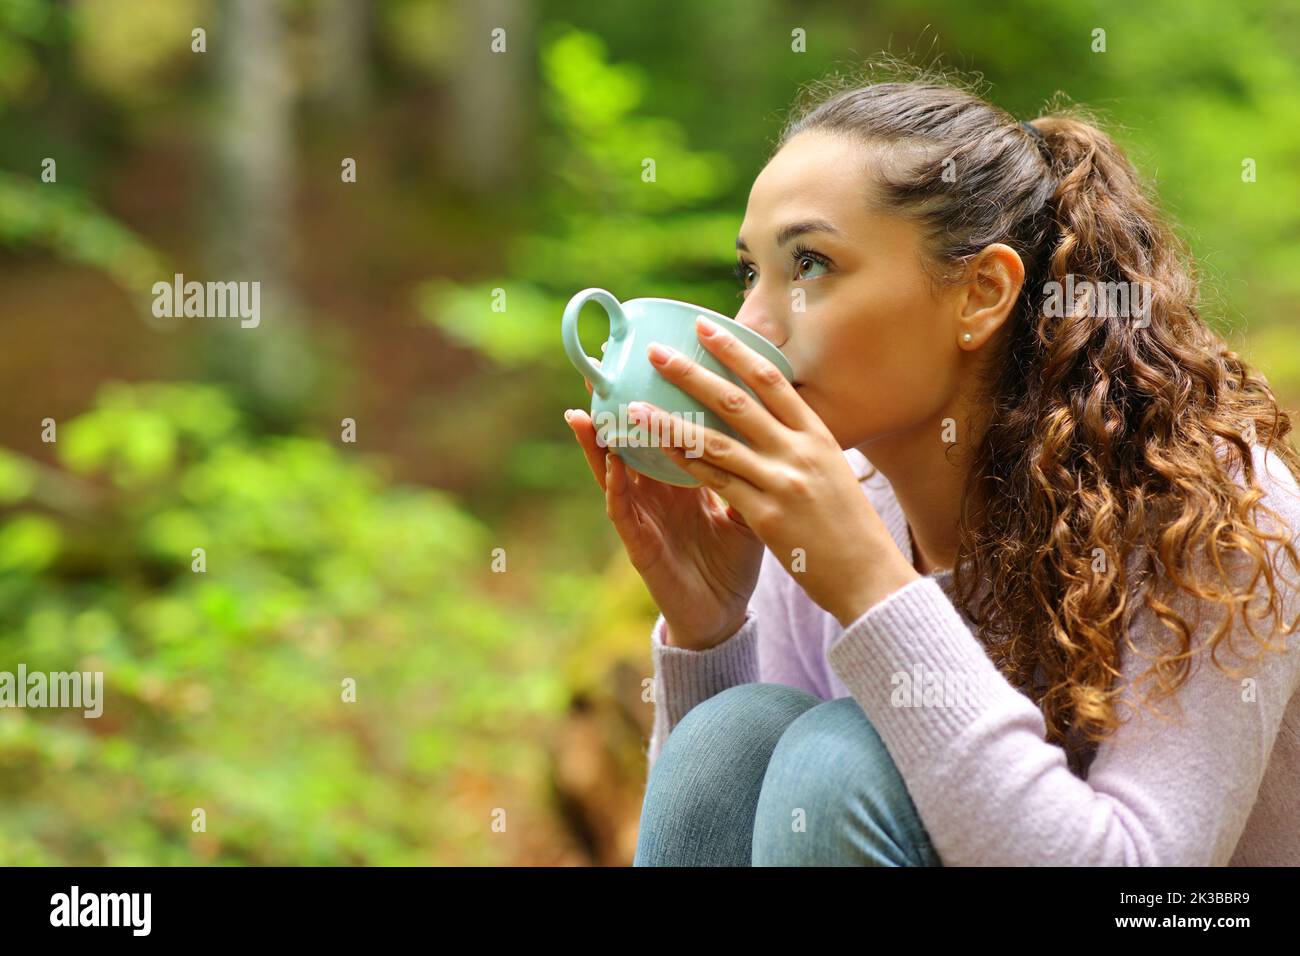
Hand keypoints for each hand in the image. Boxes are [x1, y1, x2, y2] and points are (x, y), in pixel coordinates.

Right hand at [565, 357, 765, 650]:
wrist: (725, 617)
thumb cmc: (732, 561)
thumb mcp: (745, 509)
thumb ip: (747, 470)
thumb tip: (772, 428)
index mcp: (680, 479)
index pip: (662, 430)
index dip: (652, 397)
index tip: (646, 357)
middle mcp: (655, 493)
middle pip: (630, 441)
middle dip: (616, 406)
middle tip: (603, 367)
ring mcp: (644, 518)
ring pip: (614, 472)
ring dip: (599, 442)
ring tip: (585, 409)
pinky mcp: (640, 547)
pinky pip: (624, 511)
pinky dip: (616, 486)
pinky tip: (613, 463)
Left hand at [630, 316, 919, 626]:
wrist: (871, 577)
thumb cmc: (850, 526)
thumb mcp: (833, 471)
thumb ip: (802, 444)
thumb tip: (774, 418)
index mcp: (817, 435)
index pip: (771, 380)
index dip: (735, 351)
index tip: (704, 327)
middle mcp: (800, 451)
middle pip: (736, 401)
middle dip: (692, 372)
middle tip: (656, 352)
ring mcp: (783, 482)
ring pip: (715, 441)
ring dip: (671, 421)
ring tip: (635, 406)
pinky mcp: (766, 517)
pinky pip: (716, 483)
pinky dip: (685, 463)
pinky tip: (659, 450)